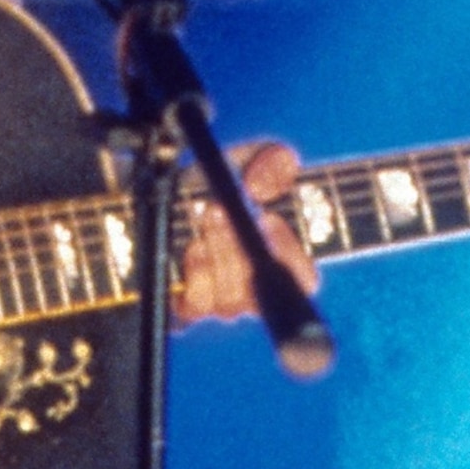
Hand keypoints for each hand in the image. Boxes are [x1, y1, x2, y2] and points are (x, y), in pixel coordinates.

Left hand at [174, 140, 320, 326]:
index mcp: (284, 260)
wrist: (165, 196)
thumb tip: (263, 184)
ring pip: (230, 299)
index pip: (304, 280)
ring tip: (202, 217)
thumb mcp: (246, 161)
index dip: (289, 256)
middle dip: (237, 246)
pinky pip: (199, 304)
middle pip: (260, 290)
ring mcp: (225, 302)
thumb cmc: (217, 183)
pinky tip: (191, 246)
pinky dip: (195, 272)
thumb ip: (272, 162)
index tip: (269, 220)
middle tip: (218, 210)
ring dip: (215, 252)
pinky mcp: (192, 308)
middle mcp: (257, 290)